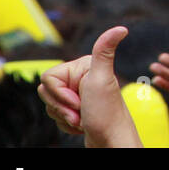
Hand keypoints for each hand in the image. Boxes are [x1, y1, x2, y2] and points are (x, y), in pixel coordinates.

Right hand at [38, 26, 139, 147]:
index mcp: (83, 66)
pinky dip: (66, 124)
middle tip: (81, 111)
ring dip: (64, 117)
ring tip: (83, 119)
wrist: (111, 141)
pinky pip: (56, 116)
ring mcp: (78, 94)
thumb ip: (105, 50)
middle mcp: (80, 78)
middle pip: (46, 91)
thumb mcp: (102, 79)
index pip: (48, 77)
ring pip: (49, 105)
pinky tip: (81, 125)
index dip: (58, 93)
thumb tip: (122, 28)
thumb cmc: (107, 112)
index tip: (78, 101)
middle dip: (61, 107)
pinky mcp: (76, 109)